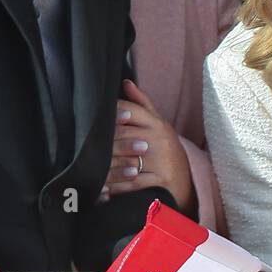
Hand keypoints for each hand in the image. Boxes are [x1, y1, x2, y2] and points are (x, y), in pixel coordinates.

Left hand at [103, 79, 193, 210]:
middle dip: (104, 141)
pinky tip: (103, 188)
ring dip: (106, 167)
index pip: (133, 111)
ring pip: (126, 161)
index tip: (96, 117)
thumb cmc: (166, 150)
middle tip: (85, 145)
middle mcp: (160, 140)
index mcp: (158, 124)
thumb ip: (141, 104)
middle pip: (125, 135)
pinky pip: (132, 184)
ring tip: (90, 169)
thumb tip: (125, 83)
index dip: (114, 112)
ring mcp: (161, 161)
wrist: (186, 180)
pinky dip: (116, 187)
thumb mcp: (158, 125)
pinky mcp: (160, 181)